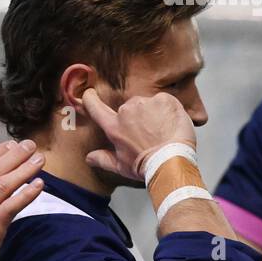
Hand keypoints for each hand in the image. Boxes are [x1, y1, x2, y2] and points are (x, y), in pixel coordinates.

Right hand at [81, 88, 195, 182]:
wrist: (171, 161)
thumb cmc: (147, 166)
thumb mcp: (121, 166)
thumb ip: (103, 159)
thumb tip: (90, 158)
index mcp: (114, 127)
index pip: (96, 108)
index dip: (91, 99)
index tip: (90, 93)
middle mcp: (125, 111)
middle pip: (128, 107)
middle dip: (137, 116)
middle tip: (149, 132)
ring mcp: (145, 103)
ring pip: (147, 103)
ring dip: (153, 112)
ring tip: (162, 130)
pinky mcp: (163, 99)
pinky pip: (165, 100)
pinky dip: (169, 109)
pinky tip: (172, 123)